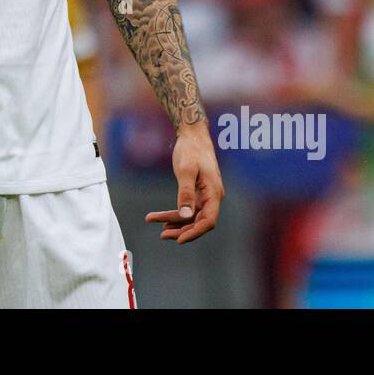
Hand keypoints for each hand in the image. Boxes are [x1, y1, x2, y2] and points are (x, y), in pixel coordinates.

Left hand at [146, 121, 223, 243]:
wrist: (192, 134)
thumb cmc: (190, 149)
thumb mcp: (186, 170)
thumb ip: (186, 193)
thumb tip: (185, 215)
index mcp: (214, 193)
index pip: (208, 221)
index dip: (194, 233)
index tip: (179, 240)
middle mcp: (213, 197)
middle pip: (199, 222)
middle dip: (181, 230)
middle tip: (162, 236)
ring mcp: (206, 195)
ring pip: (193, 216)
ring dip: (177, 223)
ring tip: (159, 229)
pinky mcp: (199, 192)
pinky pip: (189, 208)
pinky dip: (177, 214)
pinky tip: (164, 220)